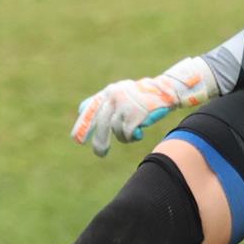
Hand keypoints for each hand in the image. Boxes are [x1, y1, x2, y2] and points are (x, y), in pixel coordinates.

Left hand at [70, 56, 214, 156]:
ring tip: (131, 135)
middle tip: (101, 153)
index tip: (78, 140)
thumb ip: (104, 101)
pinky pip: (128, 133)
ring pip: (116, 130)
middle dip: (100, 142)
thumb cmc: (142, 94)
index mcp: (108, 92)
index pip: (90, 109)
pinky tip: (139, 134)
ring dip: (124, 137)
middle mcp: (113, 97)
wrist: (166, 89)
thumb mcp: (121, 92)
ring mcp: (124, 106)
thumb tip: (80, 109)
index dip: (83, 126)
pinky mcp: (135, 115)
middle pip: (101, 125)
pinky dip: (133, 137)